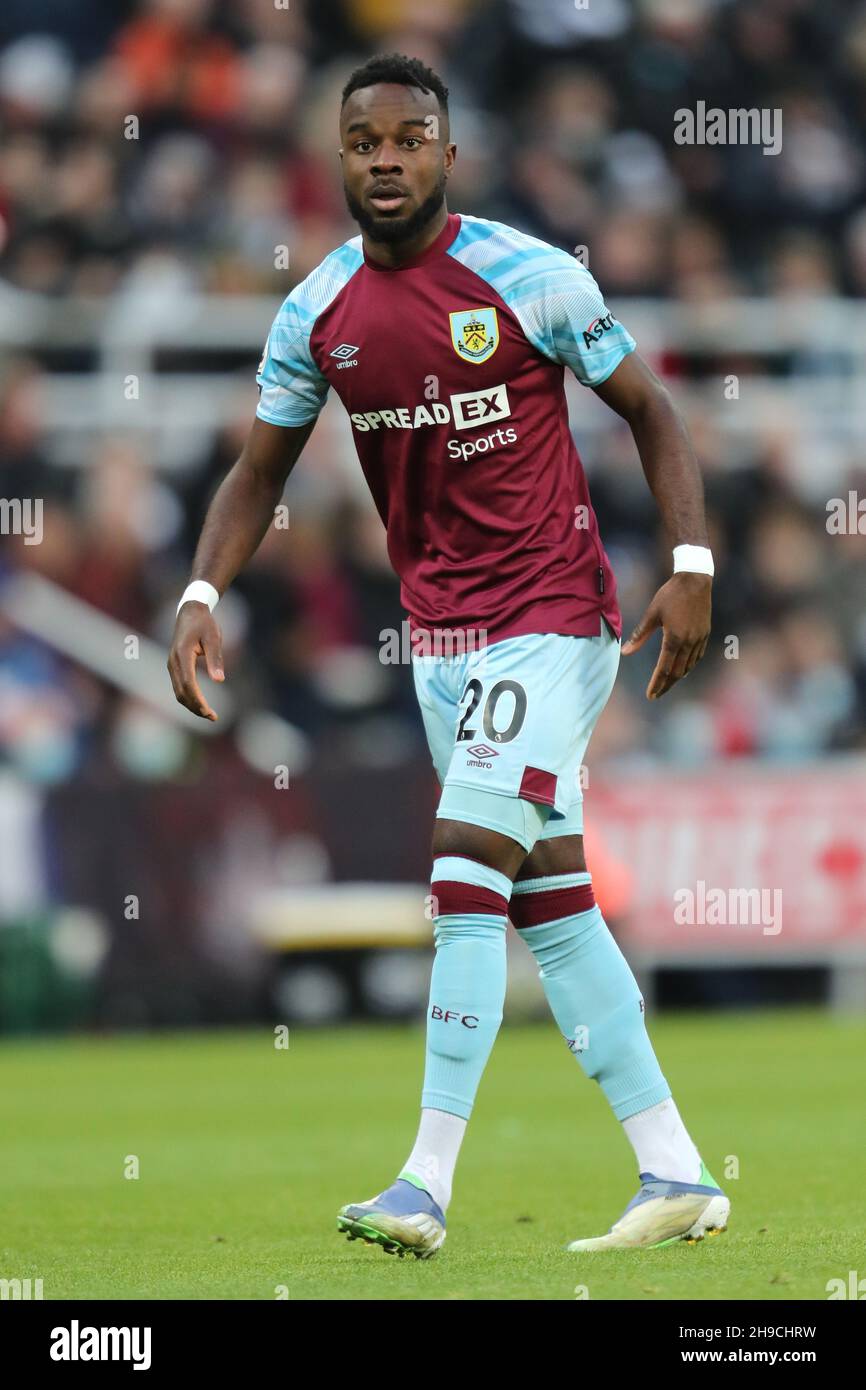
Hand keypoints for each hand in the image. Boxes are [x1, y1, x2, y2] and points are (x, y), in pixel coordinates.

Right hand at [167, 602, 224, 720]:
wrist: (190, 612)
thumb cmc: (204, 624)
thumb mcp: (214, 638)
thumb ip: (216, 658)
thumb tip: (219, 681)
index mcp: (182, 654)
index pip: (188, 683)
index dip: (198, 700)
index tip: (210, 712)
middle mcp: (173, 662)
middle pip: (181, 692)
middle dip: (196, 707)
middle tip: (213, 717)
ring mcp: (172, 665)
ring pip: (178, 692)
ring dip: (192, 705)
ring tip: (209, 714)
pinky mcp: (174, 667)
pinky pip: (179, 687)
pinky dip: (189, 698)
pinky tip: (200, 704)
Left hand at [622, 572, 710, 699]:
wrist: (695, 580)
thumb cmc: (670, 595)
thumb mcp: (652, 614)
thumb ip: (639, 635)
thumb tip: (625, 652)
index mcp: (674, 639)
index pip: (664, 668)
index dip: (656, 684)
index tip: (650, 695)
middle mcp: (689, 642)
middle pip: (677, 672)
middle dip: (666, 685)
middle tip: (656, 695)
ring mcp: (699, 639)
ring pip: (689, 666)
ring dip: (677, 677)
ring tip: (666, 684)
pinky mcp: (705, 634)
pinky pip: (697, 656)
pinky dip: (689, 666)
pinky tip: (683, 668)